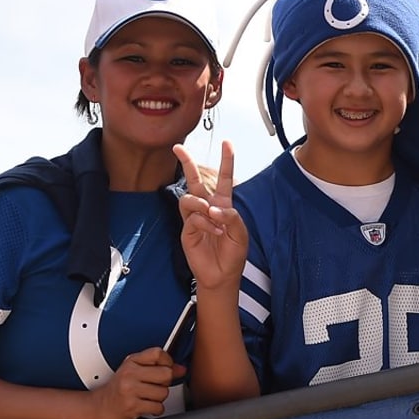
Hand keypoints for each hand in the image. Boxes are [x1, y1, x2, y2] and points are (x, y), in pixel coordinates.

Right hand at [87, 347, 183, 418]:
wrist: (100, 406)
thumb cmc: (119, 388)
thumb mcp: (136, 371)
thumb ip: (159, 367)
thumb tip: (181, 369)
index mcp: (132, 362)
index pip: (158, 353)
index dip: (168, 361)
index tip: (166, 368)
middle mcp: (130, 374)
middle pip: (166, 374)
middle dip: (165, 383)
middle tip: (156, 386)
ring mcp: (130, 390)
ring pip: (163, 392)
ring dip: (159, 398)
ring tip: (148, 397)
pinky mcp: (132, 406)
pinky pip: (158, 407)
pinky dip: (156, 410)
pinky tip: (146, 407)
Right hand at [173, 141, 248, 291]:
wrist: (221, 275)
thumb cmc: (233, 254)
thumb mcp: (240, 234)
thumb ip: (231, 217)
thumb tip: (213, 207)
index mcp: (224, 205)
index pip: (225, 179)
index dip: (226, 161)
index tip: (227, 143)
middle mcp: (208, 207)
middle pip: (195, 180)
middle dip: (187, 163)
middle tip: (178, 148)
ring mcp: (195, 218)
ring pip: (189, 197)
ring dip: (201, 204)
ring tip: (211, 215)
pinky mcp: (186, 229)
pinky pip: (191, 217)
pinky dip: (203, 222)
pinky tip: (212, 230)